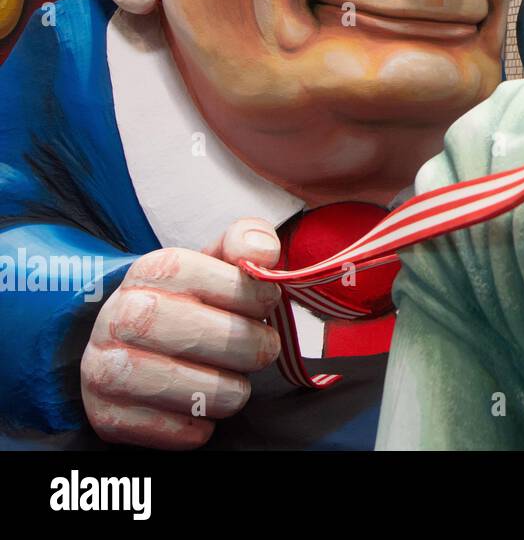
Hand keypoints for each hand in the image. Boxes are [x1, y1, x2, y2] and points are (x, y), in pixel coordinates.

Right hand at [80, 218, 282, 449]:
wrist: (122, 342)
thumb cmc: (186, 301)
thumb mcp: (215, 262)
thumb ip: (247, 243)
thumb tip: (262, 252)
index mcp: (155, 270)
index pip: (234, 284)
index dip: (260, 299)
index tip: (264, 305)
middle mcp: (123, 316)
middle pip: (223, 340)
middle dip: (254, 349)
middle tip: (259, 350)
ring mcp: (107, 368)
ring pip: (204, 393)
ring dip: (231, 392)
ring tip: (228, 380)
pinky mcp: (108, 416)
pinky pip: (182, 432)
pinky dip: (202, 426)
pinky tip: (197, 407)